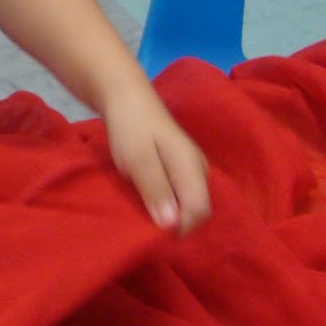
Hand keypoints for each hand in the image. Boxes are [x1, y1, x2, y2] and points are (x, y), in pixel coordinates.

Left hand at [102, 85, 209, 234]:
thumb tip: (171, 225)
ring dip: (170, 210)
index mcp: (192, 167)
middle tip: (145, 218)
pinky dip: (167, 198)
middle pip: (197, 208)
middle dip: (176, 221)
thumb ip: (156, 189)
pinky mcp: (181, 164)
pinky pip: (181, 191)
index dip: (179, 227)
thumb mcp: (138, 159)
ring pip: (189, 200)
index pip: (199, 210)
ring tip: (144, 206)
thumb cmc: (131, 126)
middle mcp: (199, 168)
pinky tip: (148, 194)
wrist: (126, 96)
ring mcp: (191, 165)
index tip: (153, 230)